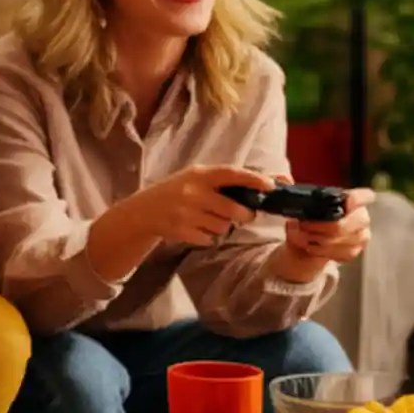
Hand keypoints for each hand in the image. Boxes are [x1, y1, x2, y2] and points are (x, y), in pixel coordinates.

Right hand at [115, 165, 275, 247]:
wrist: (142, 211)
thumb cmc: (177, 192)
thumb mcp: (195, 178)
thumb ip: (223, 181)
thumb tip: (265, 186)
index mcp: (199, 175)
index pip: (231, 174)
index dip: (253, 179)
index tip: (271, 186)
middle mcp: (193, 192)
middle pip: (234, 209)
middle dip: (244, 215)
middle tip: (244, 215)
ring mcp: (186, 213)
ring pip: (223, 226)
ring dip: (222, 226)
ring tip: (208, 219)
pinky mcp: (181, 231)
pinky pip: (209, 239)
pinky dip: (208, 236)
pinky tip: (195, 228)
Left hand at [284, 188, 373, 262]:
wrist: (307, 239)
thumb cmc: (307, 216)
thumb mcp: (302, 202)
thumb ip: (296, 191)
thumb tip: (283, 179)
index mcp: (353, 201)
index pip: (365, 197)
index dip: (356, 199)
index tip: (343, 202)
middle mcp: (362, 218)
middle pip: (342, 225)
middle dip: (317, 227)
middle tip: (302, 226)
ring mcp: (361, 236)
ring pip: (337, 241)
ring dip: (315, 239)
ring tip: (303, 235)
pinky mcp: (354, 251)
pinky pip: (338, 254)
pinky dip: (319, 250)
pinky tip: (311, 246)